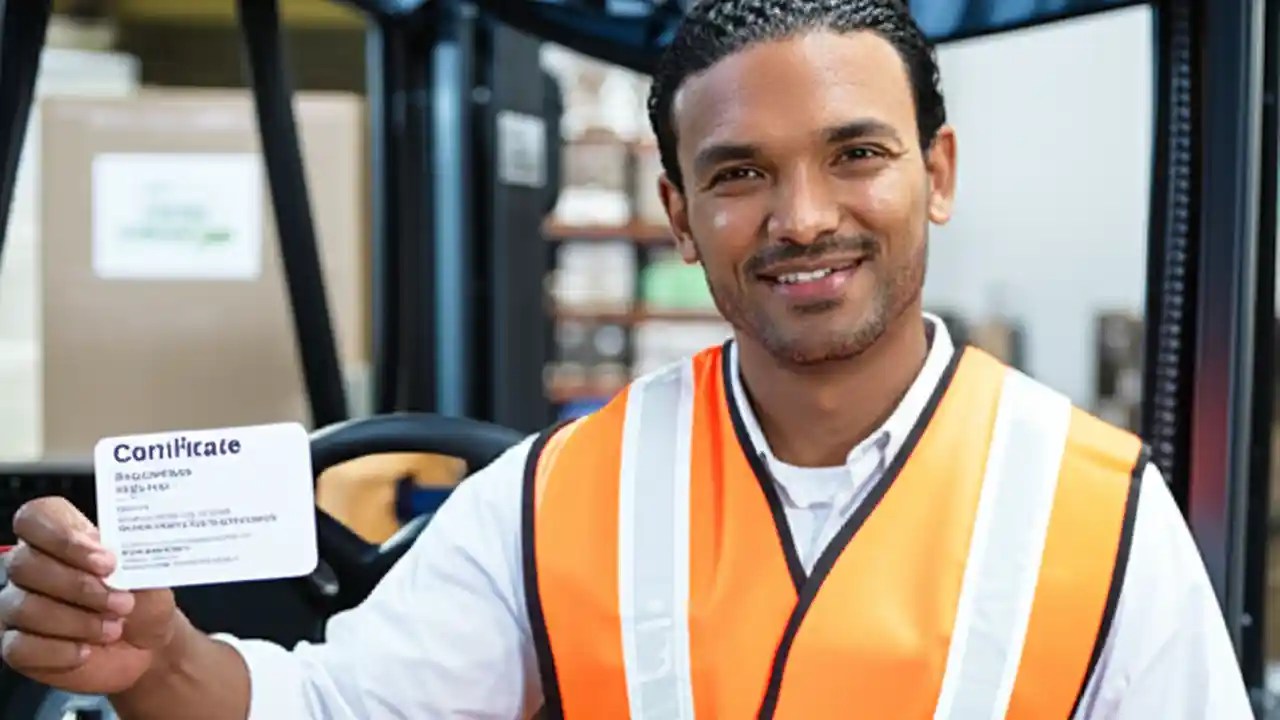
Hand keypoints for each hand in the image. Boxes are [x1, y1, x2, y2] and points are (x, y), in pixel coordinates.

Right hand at [0, 497, 177, 695]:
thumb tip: (111, 550)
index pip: (35, 518)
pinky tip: (86, 651)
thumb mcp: (148, 572)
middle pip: (25, 564)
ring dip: (76, 621)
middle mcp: (31, 569)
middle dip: (79, 586)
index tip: (107, 561)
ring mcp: (18, 607)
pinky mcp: (17, 647)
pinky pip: (20, 647)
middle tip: (123, 602)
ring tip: (114, 628)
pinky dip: (59, 652)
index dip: (63, 537)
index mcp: (61, 538)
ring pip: (25, 608)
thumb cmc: (144, 599)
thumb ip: (127, 555)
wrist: (150, 644)